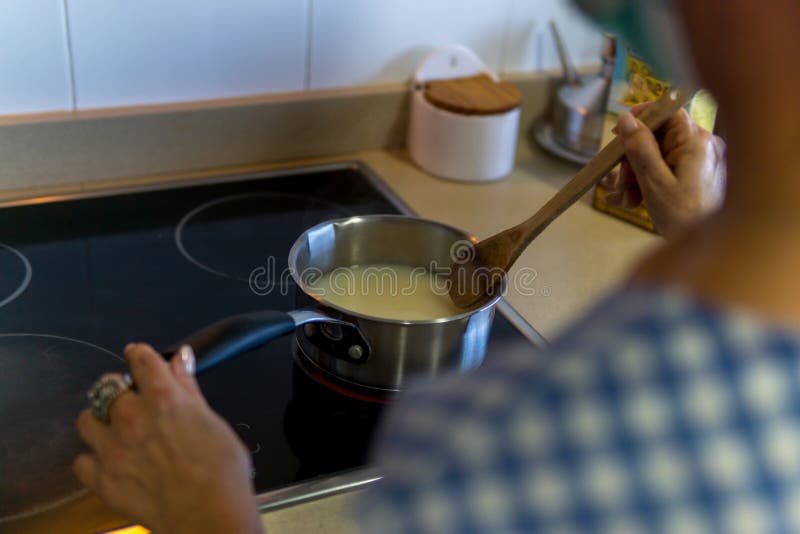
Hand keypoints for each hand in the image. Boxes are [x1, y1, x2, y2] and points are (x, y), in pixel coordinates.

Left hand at [74, 343, 261, 533]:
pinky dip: (93, 459)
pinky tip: (110, 463)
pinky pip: (81, 461)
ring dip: (99, 420)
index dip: (139, 355)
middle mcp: (131, 416)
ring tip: (115, 430)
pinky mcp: (101, 479)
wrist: (208, 514)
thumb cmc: (221, 469)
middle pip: (108, 386)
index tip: (138, 356)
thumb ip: (189, 388)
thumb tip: (182, 357)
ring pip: (86, 419)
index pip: (140, 360)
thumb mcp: (212, 420)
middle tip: (133, 400)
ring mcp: (111, 448)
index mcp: (163, 397)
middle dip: (119, 388)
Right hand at [601, 102, 726, 238]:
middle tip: (619, 183)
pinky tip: (634, 202)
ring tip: (625, 199)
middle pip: (658, 137)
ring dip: (636, 175)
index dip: (640, 117)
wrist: (716, 247)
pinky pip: (667, 170)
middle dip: (632, 159)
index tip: (617, 133)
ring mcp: (702, 161)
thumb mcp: (654, 182)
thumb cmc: (685, 217)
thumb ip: (640, 148)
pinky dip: (649, 183)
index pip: (667, 111)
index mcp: (696, 141)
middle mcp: (703, 145)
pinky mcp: (699, 177)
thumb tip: (627, 118)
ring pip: (659, 155)